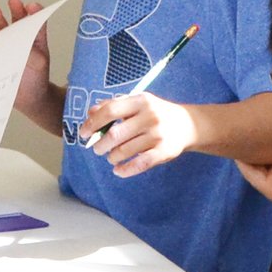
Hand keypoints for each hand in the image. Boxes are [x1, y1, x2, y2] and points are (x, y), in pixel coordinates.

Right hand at [0, 0, 60, 127]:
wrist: (29, 100)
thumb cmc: (38, 81)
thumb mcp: (40, 63)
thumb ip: (33, 50)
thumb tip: (23, 37)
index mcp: (36, 41)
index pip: (36, 22)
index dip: (34, 12)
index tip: (31, 5)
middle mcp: (22, 42)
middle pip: (18, 22)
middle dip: (15, 11)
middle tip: (13, 1)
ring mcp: (9, 49)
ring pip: (3, 32)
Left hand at [83, 91, 197, 176]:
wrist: (188, 124)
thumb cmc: (156, 113)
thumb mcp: (137, 103)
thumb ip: (114, 105)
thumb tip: (90, 113)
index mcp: (140, 101)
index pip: (110, 111)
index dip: (92, 123)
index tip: (83, 134)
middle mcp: (149, 116)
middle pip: (114, 134)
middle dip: (100, 145)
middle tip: (97, 149)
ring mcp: (157, 135)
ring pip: (124, 151)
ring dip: (112, 157)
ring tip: (111, 157)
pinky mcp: (164, 152)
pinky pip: (139, 164)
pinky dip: (125, 170)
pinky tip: (118, 171)